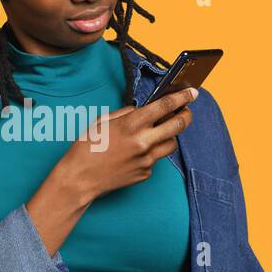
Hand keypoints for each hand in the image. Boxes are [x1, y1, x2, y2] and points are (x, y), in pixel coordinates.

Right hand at [55, 87, 196, 202]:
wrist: (79, 179)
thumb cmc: (86, 148)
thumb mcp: (102, 121)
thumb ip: (126, 113)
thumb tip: (141, 110)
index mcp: (131, 124)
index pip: (165, 106)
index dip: (182, 97)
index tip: (192, 92)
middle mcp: (143, 142)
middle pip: (178, 125)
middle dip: (187, 115)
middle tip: (187, 111)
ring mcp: (146, 160)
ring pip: (172, 144)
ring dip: (170, 135)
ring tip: (160, 132)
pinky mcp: (145, 174)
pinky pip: (155, 159)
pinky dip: (151, 153)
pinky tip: (136, 153)